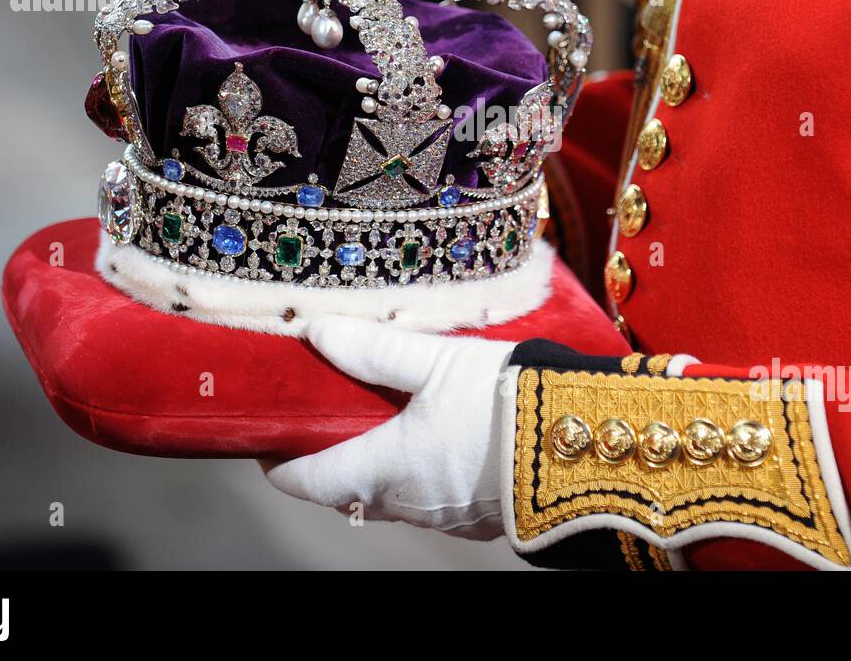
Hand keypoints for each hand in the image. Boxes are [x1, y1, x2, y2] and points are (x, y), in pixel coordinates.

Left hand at [263, 319, 513, 539]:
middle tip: (329, 419)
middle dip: (332, 460)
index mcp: (384, 468)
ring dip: (380, 466)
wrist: (582, 438)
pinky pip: (435, 499)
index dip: (280, 462)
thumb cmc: (504, 398)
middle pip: (348, 491)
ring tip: (389, 420)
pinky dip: (424, 473)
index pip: (308, 481)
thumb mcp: (436, 360)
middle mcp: (409, 503)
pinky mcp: (482, 516)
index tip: (268, 439)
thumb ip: (374, 350)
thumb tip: (316, 333)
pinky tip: (443, 439)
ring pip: (394, 497)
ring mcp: (447, 516)